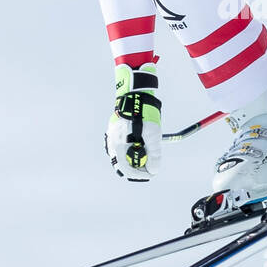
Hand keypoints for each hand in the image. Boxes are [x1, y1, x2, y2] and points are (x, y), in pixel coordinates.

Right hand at [104, 62, 161, 180]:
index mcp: (119, 145)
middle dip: (137, 168)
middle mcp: (112, 142)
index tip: (151, 174)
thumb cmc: (143, 112)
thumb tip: (154, 169)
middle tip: (150, 168)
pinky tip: (140, 147)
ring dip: (134, 159)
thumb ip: (154, 153)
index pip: (126, 169)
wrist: (135, 92)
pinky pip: (121, 146)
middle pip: (122, 164)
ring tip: (147, 158)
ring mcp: (112, 136)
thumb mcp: (153, 134)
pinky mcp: (115, 130)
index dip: (140, 174)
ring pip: (121, 156)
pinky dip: (131, 151)